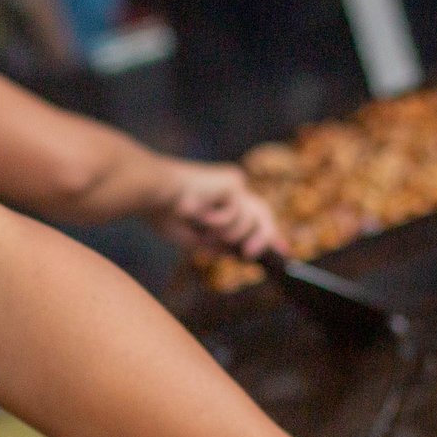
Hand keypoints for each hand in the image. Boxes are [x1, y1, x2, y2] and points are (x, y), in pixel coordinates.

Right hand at [153, 162, 287, 258]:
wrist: (153, 193)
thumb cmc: (163, 212)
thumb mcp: (194, 238)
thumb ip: (217, 245)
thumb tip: (238, 255)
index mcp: (221, 200)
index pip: (254, 217)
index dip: (270, 235)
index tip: (283, 253)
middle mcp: (230, 190)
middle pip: (263, 214)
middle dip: (264, 238)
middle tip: (251, 255)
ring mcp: (233, 185)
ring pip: (249, 220)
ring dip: (228, 233)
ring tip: (205, 229)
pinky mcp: (233, 181)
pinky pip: (237, 214)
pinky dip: (219, 221)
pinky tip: (201, 214)